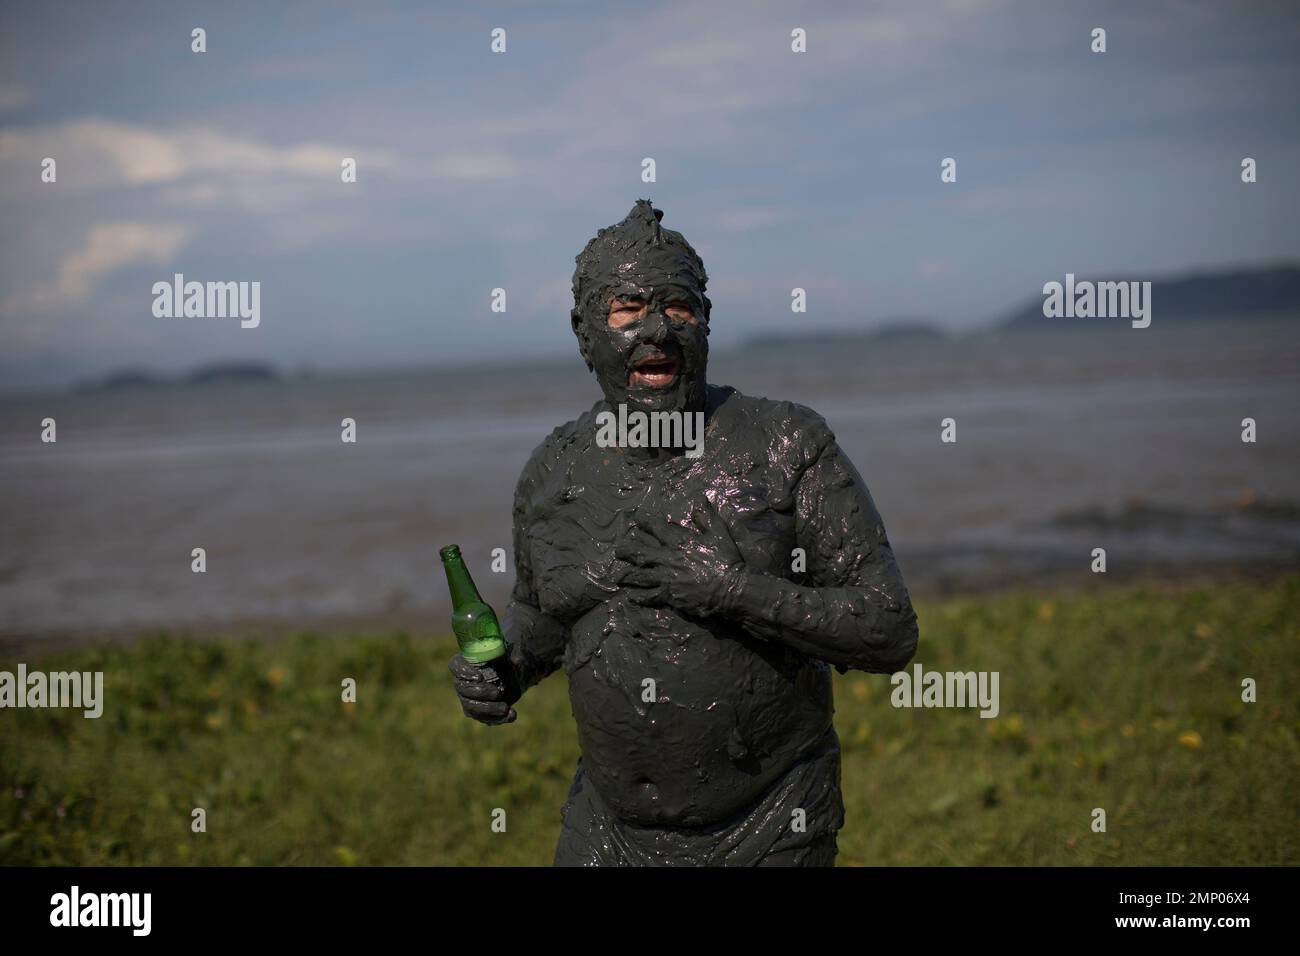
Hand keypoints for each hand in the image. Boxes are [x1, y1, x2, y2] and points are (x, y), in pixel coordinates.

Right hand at [448, 652, 520, 724]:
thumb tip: (516, 661)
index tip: (480, 677)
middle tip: (497, 693)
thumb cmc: (508, 658)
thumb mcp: (512, 652)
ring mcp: (468, 698)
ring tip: (506, 708)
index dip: (464, 672)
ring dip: (489, 709)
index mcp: (466, 661)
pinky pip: (484, 718)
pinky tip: (512, 715)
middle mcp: (462, 681)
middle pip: (463, 689)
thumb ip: (513, 655)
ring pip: (471, 708)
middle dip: (480, 693)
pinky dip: (498, 718)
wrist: (515, 675)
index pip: (456, 665)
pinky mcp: (479, 712)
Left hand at [613, 504, 745, 616]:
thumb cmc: (727, 560)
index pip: (656, 528)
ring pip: (640, 576)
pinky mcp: (669, 596)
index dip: (644, 521)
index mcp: (679, 542)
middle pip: (640, 552)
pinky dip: (638, 597)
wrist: (732, 589)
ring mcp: (666, 579)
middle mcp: (668, 559)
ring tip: (617, 576)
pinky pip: (649, 596)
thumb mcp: (720, 533)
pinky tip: (630, 596)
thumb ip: (706, 516)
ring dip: (627, 575)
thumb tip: (698, 498)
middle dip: (626, 550)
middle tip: (617, 549)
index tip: (635, 518)